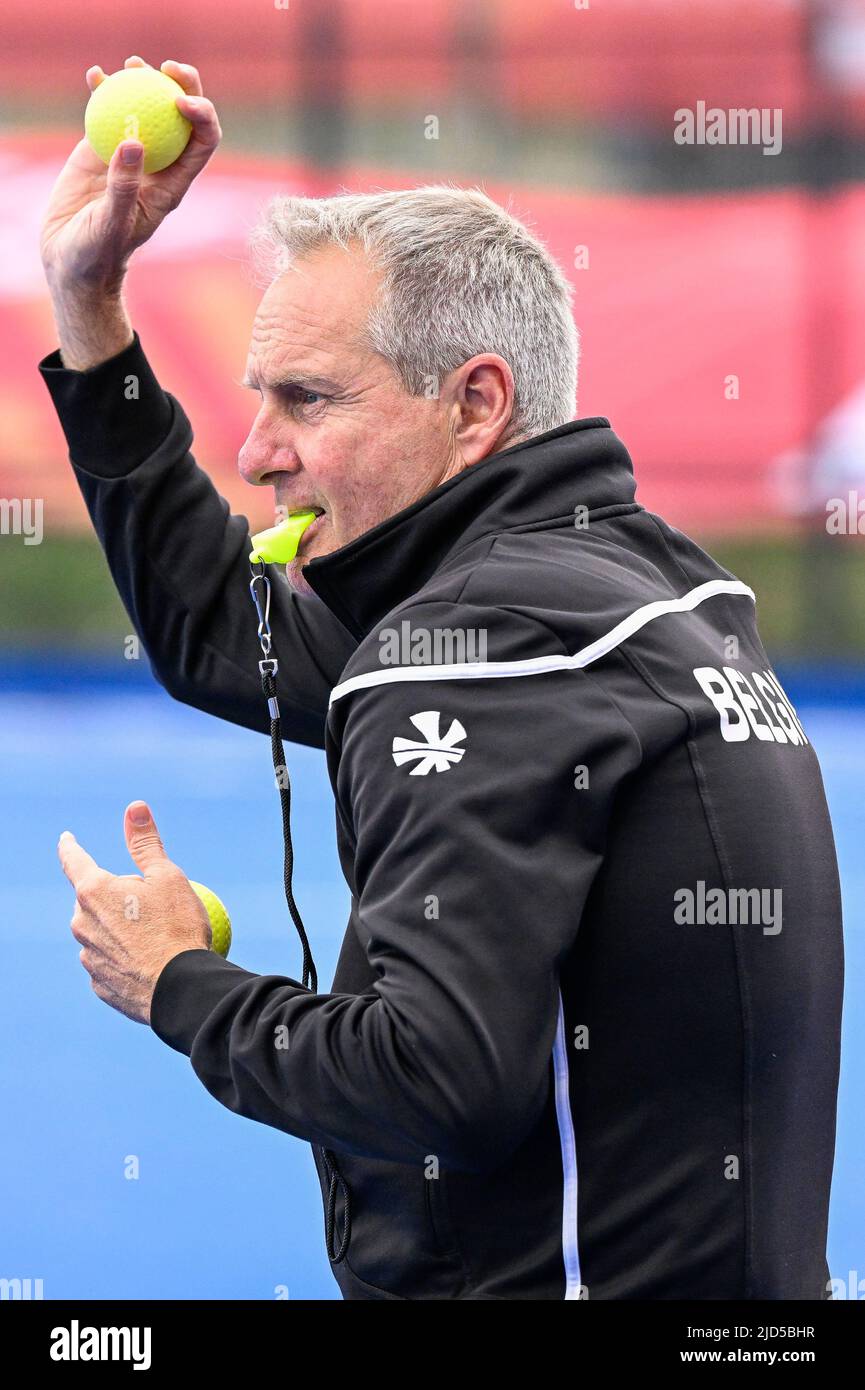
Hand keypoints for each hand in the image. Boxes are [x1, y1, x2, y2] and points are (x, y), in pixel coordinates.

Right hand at [40, 55, 221, 295]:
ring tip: (132, 63)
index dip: (202, 117)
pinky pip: (108, 112)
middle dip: (183, 87)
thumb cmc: (98, 254)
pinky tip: (96, 75)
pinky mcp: (101, 148)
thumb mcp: (111, 226)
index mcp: (172, 184)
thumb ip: (122, 188)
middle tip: (167, 66)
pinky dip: (105, 91)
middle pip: (181, 118)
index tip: (181, 101)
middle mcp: (157, 164)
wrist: (70, 259)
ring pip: (146, 108)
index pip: (202, 144)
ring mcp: (130, 154)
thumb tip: (133, 143)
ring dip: (144, 80)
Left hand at [58, 801, 211, 1025]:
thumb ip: (145, 843)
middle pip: (93, 900)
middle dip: (113, 897)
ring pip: (100, 933)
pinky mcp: (99, 984)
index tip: (66, 839)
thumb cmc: (176, 927)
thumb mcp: (167, 876)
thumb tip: (134, 808)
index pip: (74, 860)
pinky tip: (149, 962)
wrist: (180, 989)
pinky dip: (125, 957)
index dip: (70, 846)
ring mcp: (88, 956)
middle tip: (151, 906)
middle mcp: (82, 923)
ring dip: (119, 929)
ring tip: (155, 938)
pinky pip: (109, 962)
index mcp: (94, 891)